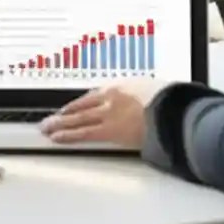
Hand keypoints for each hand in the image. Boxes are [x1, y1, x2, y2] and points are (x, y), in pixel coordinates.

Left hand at [37, 78, 170, 148]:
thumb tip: (154, 101)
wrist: (175, 108)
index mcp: (122, 86)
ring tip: (47, 128)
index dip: (82, 103)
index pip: (95, 95)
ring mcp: (108, 113)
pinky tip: (56, 137)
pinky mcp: (109, 130)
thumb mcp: (159, 90)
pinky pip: (84, 133)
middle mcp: (110, 97)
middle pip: (82, 106)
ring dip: (60, 124)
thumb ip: (149, 96)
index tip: (74, 107)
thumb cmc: (173, 100)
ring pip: (78, 119)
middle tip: (51, 118)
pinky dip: (68, 135)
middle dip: (65, 113)